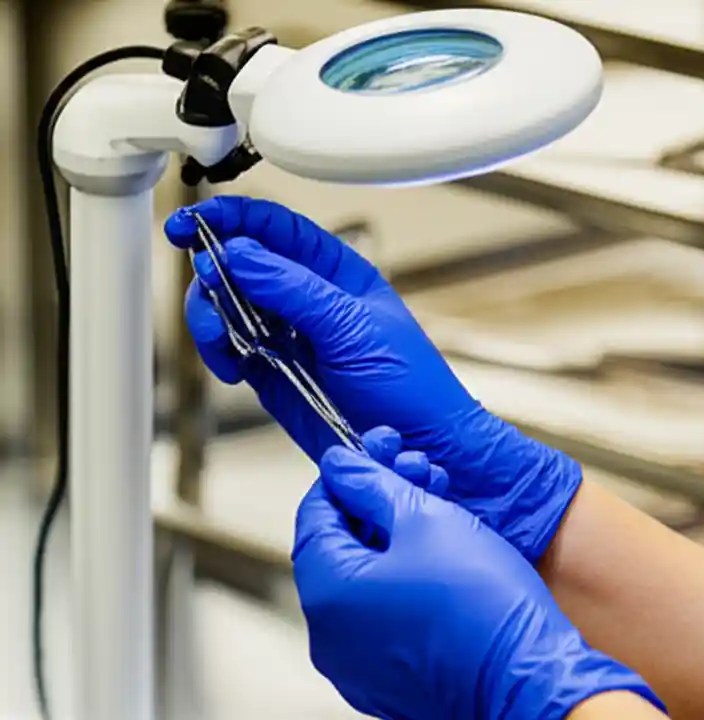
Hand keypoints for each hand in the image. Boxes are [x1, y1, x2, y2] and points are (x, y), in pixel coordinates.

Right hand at [166, 196, 580, 561]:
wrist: (420, 448)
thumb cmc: (411, 386)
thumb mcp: (354, 329)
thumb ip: (294, 290)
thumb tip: (239, 254)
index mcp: (336, 272)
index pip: (276, 228)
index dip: (232, 217)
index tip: (194, 221)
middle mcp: (307, 298)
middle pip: (240, 263)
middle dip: (214, 271)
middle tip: (208, 288)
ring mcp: (287, 335)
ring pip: (226, 306)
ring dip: (212, 317)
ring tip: (223, 340)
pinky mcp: (272, 373)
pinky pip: (228, 349)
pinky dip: (218, 353)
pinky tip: (233, 368)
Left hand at [293, 439, 662, 719]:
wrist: (529, 677)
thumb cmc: (484, 606)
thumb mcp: (427, 518)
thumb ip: (374, 485)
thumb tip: (343, 468)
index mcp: (328, 594)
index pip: (315, 514)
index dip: (348, 475)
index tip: (374, 454)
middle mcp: (330, 638)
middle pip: (342, 548)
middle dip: (380, 501)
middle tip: (416, 471)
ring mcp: (358, 666)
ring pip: (366, 582)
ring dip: (396, 537)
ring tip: (440, 507)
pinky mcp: (391, 681)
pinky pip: (385, 617)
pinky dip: (405, 581)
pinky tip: (443, 555)